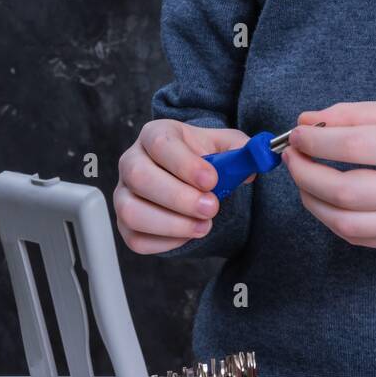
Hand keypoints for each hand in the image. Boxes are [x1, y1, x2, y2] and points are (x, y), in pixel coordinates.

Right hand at [116, 119, 250, 253]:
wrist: (190, 177)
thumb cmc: (203, 159)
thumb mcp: (224, 145)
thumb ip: (241, 149)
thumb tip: (252, 162)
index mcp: (155, 135)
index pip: (160, 144)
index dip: (185, 163)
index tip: (211, 180)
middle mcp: (132, 161)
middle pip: (140, 177)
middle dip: (179, 197)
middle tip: (211, 207)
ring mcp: (123, 194)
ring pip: (132, 212)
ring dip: (172, 223)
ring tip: (204, 226)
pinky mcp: (125, 224)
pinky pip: (137, 239)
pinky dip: (166, 242)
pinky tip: (189, 233)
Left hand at [282, 100, 375, 246]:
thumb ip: (354, 114)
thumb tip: (306, 122)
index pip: (352, 147)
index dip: (314, 142)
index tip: (297, 134)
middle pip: (345, 190)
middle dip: (305, 174)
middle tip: (292, 158)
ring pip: (347, 223)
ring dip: (313, 201)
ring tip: (304, 179)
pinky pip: (360, 238)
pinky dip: (333, 220)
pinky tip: (327, 200)